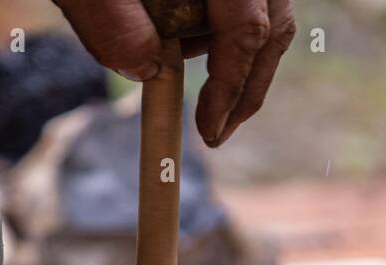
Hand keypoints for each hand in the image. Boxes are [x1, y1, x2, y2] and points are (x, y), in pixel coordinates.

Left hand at [54, 0, 295, 146]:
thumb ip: (111, 24)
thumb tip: (148, 70)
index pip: (247, 30)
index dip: (231, 87)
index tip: (210, 131)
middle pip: (274, 25)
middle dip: (248, 84)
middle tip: (219, 127)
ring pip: (272, 11)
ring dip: (242, 55)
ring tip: (195, 76)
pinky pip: (253, 0)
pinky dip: (233, 29)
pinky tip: (193, 41)